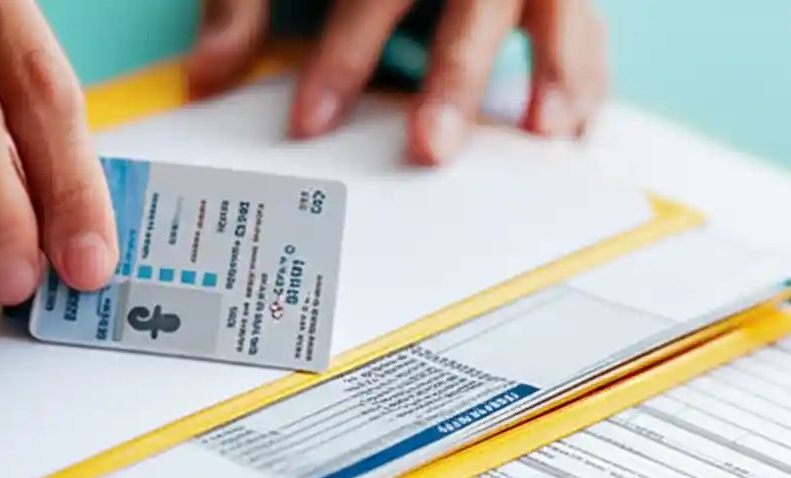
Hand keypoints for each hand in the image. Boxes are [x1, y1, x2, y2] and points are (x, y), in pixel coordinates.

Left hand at [188, 0, 607, 165]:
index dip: (342, 56)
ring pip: (559, 7)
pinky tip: (578, 130)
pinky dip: (588, 75)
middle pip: (477, 0)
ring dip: (559, 67)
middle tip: (430, 150)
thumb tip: (203, 80)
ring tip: (550, 133)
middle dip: (453, 74)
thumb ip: (242, 5)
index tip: (309, 124)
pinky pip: (588, 27)